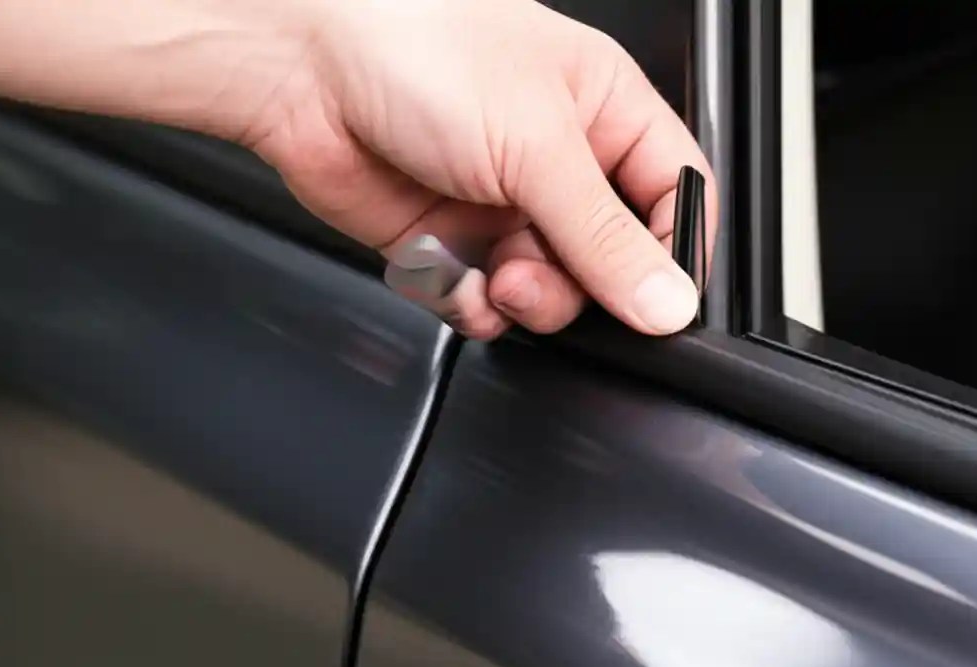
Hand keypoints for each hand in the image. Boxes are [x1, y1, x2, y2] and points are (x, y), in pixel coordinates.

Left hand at [246, 0, 715, 338]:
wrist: (299, 64)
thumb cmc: (417, 49)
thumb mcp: (537, 144)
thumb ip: (605, 237)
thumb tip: (668, 300)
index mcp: (602, 109)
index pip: (675, 194)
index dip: (677, 252)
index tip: (661, 299)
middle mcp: (556, 160)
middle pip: (613, 260)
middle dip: (586, 284)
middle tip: (550, 275)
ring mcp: (501, 204)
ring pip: (550, 291)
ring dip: (529, 300)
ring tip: (497, 274)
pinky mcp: (448, 242)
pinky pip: (487, 304)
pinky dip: (475, 308)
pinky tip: (458, 281)